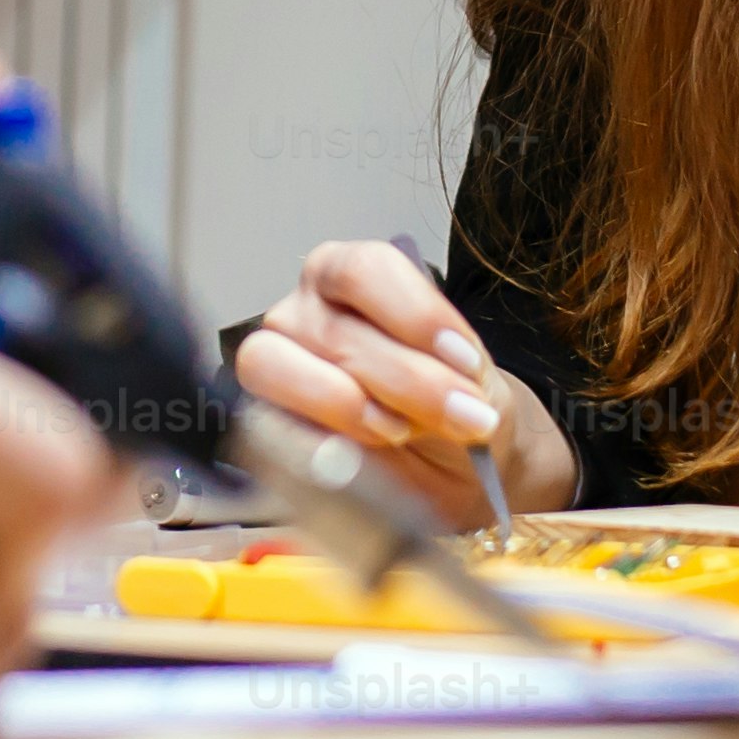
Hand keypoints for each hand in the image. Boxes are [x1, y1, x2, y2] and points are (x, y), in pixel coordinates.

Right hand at [232, 238, 568, 528]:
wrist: (454, 469)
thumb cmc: (457, 407)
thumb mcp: (477, 384)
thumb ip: (462, 379)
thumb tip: (454, 399)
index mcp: (354, 277)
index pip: (365, 270)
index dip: (417, 315)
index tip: (465, 361)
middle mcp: (305, 310)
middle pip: (335, 330)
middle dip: (407, 381)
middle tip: (461, 417)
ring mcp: (272, 364)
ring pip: (274, 365)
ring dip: (348, 407)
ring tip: (401, 433)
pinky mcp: (261, 424)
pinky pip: (267, 430)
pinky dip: (316, 450)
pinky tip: (362, 463)